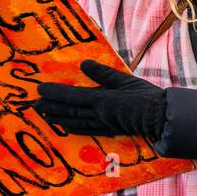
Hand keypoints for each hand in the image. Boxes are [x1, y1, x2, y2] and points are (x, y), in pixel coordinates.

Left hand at [34, 60, 165, 139]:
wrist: (163, 120)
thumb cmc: (148, 98)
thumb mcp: (127, 81)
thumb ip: (104, 74)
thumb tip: (84, 65)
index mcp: (103, 100)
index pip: (73, 96)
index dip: (55, 93)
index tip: (40, 89)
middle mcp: (99, 114)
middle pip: (70, 111)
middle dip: (50, 107)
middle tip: (33, 104)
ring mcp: (104, 124)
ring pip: (75, 122)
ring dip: (58, 118)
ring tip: (44, 115)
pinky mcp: (110, 131)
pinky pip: (87, 130)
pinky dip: (73, 128)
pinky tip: (66, 127)